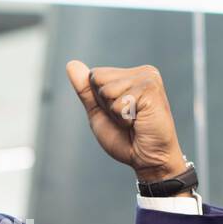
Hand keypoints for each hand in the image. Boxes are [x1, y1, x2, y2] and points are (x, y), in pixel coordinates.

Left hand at [65, 60, 187, 183]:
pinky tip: (139, 122)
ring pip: (107, 90)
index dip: (99, 100)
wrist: (148, 159)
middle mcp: (142, 72)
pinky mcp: (151, 90)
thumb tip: (71, 64)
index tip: (119, 113)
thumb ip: (86, 90)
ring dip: (116, 113)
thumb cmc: (126, 138)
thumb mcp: (99, 112)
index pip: (95, 75)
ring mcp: (148, 78)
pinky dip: (124, 118)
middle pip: (99, 79)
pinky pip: (119, 103)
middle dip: (106, 104)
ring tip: (134, 121)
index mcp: (130, 75)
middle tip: (127, 118)